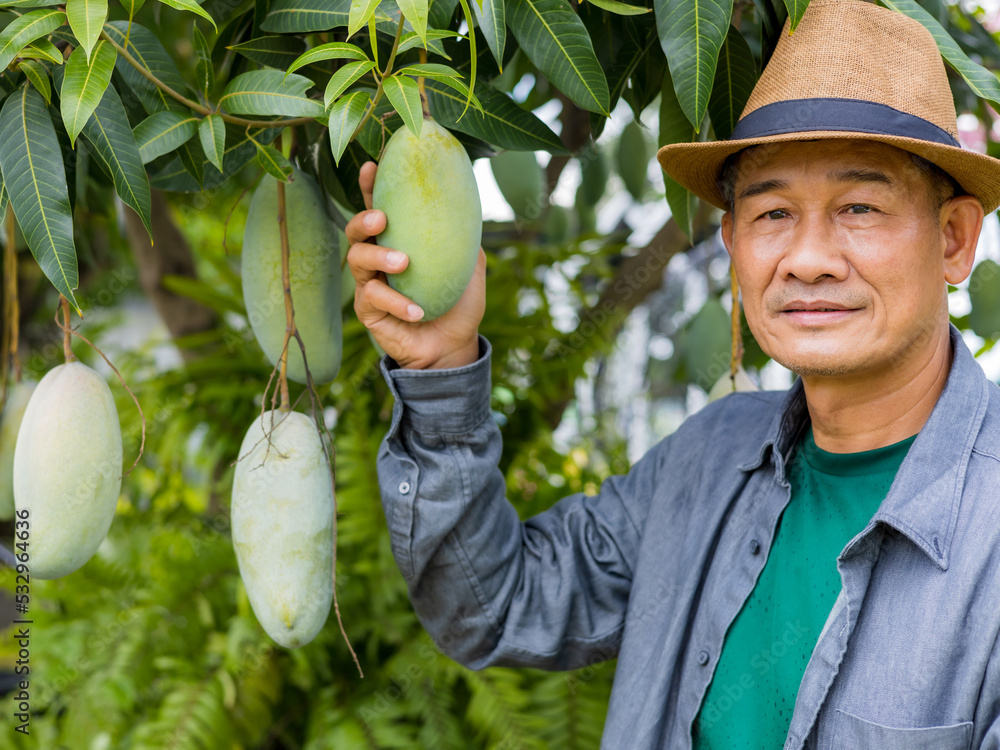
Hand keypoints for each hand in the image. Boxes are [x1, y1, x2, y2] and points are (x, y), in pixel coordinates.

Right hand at [346, 161, 484, 369]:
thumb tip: (469, 206)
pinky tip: (417, 311)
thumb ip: (465, 239)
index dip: (372, 186)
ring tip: (404, 263)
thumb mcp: (469, 268)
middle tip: (381, 218)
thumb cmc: (458, 304)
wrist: (453, 346)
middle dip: (363, 218)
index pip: (381, 206)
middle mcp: (378, 258)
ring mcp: (369, 284)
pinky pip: (372, 298)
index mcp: (400, 240)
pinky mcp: (368, 310)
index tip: (373, 166)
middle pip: (355, 230)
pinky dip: (396, 302)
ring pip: (356, 259)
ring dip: (379, 257)